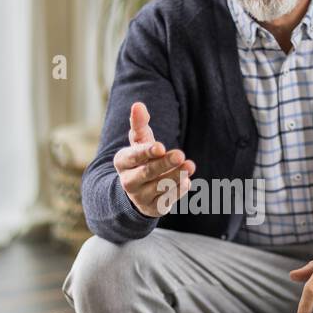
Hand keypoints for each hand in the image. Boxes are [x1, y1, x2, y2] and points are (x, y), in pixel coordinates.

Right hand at [113, 101, 194, 217]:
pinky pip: (167, 200)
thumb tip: (138, 105)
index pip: (133, 157)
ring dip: (175, 177)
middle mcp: (128, 181)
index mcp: (122, 162)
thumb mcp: (139, 141)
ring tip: (190, 166)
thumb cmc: (141, 158)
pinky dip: (178, 190)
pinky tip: (188, 181)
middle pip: (147, 172)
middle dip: (164, 164)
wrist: (138, 190)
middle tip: (180, 155)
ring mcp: (140, 196)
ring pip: (159, 187)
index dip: (146, 152)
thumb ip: (139, 124)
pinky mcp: (154, 207)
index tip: (160, 147)